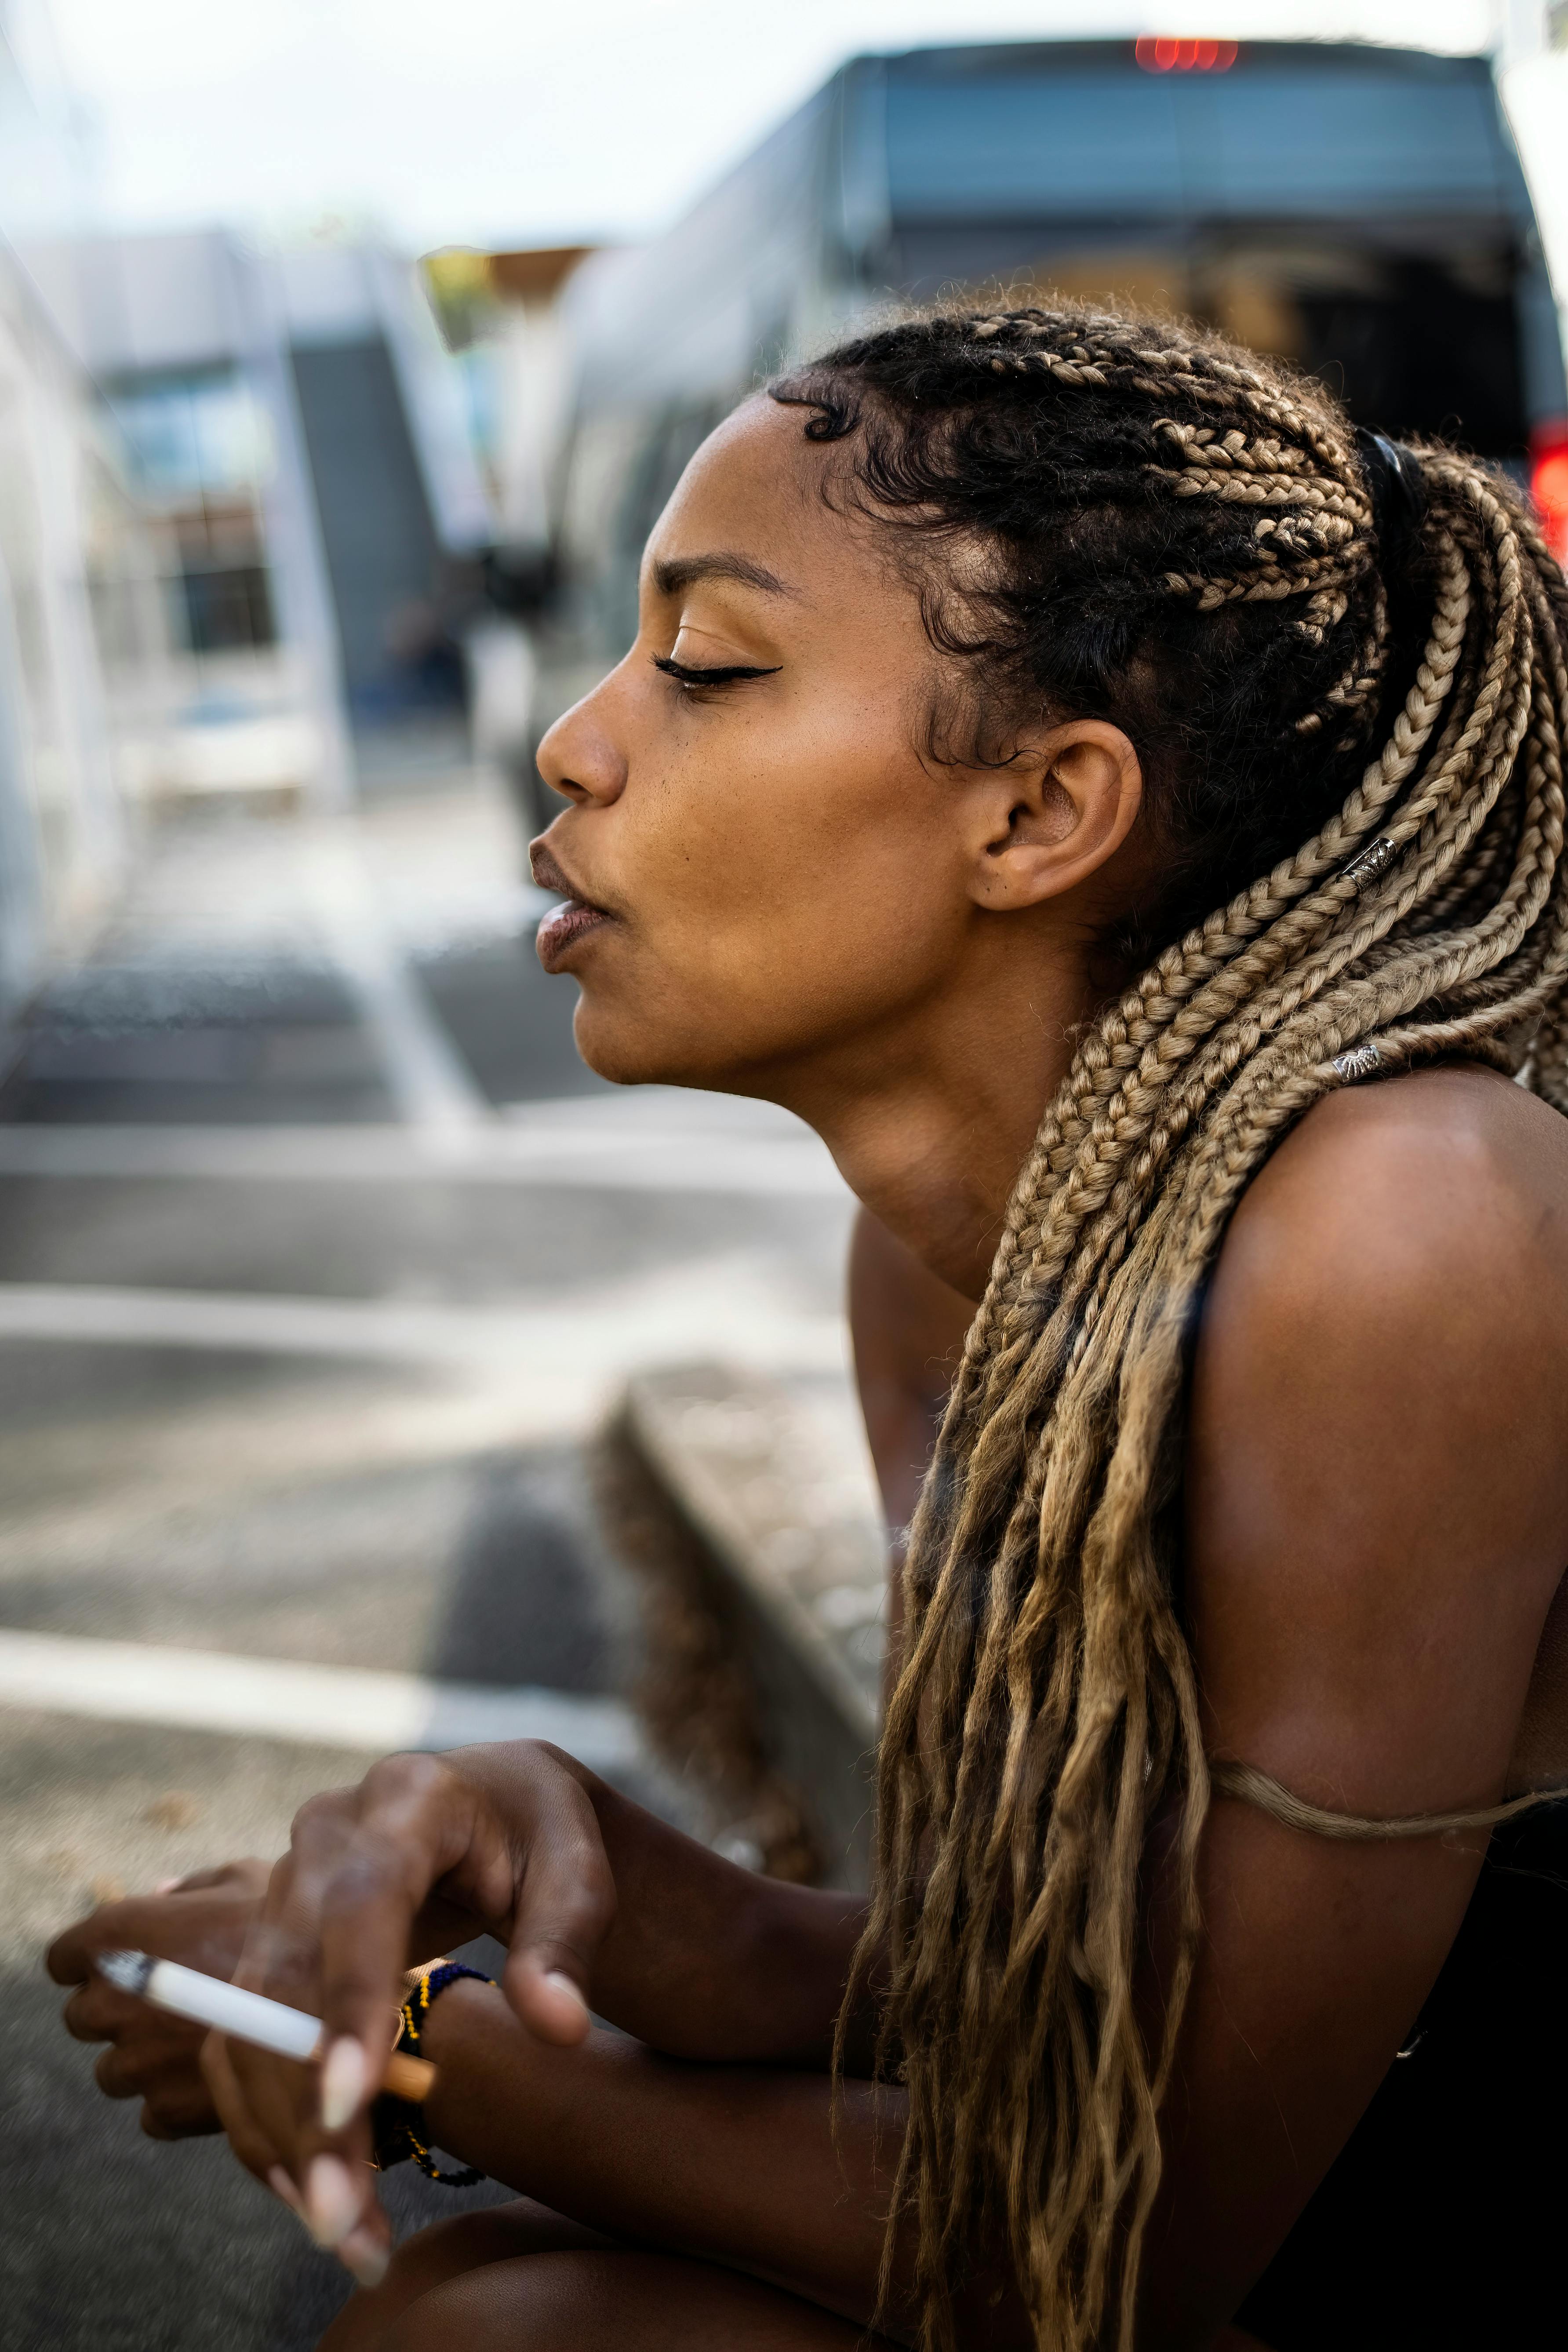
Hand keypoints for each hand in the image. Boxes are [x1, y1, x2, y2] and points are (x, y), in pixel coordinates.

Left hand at [46, 1860, 271, 2137]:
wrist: (335, 2000)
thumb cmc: (288, 1925)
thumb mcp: (243, 1878)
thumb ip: (190, 1889)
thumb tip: (161, 1894)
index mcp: (120, 1938)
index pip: (64, 1957)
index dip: (91, 1960)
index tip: (122, 1962)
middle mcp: (113, 2002)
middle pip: (83, 2018)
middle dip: (117, 2009)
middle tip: (168, 2001)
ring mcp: (136, 2062)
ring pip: (113, 2071)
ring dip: (143, 2058)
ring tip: (197, 2043)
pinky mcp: (166, 2109)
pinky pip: (152, 2111)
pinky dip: (175, 2097)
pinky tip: (218, 2073)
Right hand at [202, 1742, 614, 2284]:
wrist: (492, 1802)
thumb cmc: (543, 1835)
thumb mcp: (578, 1868)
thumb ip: (567, 1941)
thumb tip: (559, 2027)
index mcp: (406, 1802)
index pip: (362, 1907)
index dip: (348, 2005)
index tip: (349, 2106)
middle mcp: (324, 1841)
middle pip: (291, 1983)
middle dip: (308, 2110)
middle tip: (344, 2222)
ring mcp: (285, 1893)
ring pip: (250, 2025)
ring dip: (283, 2135)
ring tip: (341, 2234)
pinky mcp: (268, 1944)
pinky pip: (241, 2041)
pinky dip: (266, 2120)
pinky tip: (310, 2188)